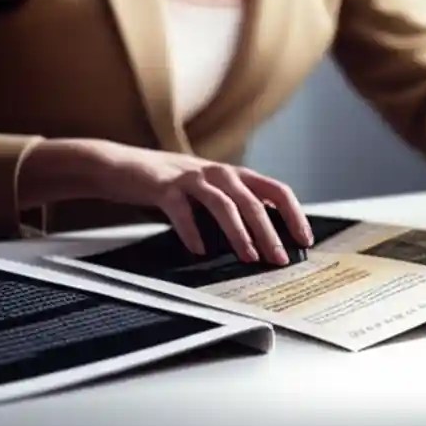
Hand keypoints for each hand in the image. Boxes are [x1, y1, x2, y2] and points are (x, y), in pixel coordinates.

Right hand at [22, 139, 312, 264]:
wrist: (121, 166)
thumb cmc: (170, 186)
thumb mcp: (208, 192)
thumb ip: (232, 209)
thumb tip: (264, 243)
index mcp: (233, 174)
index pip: (276, 189)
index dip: (293, 214)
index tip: (304, 240)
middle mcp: (217, 172)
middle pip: (252, 201)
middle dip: (269, 232)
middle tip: (278, 259)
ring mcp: (190, 177)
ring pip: (223, 204)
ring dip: (239, 233)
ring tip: (248, 257)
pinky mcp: (164, 186)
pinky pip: (182, 210)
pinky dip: (193, 231)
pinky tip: (200, 250)